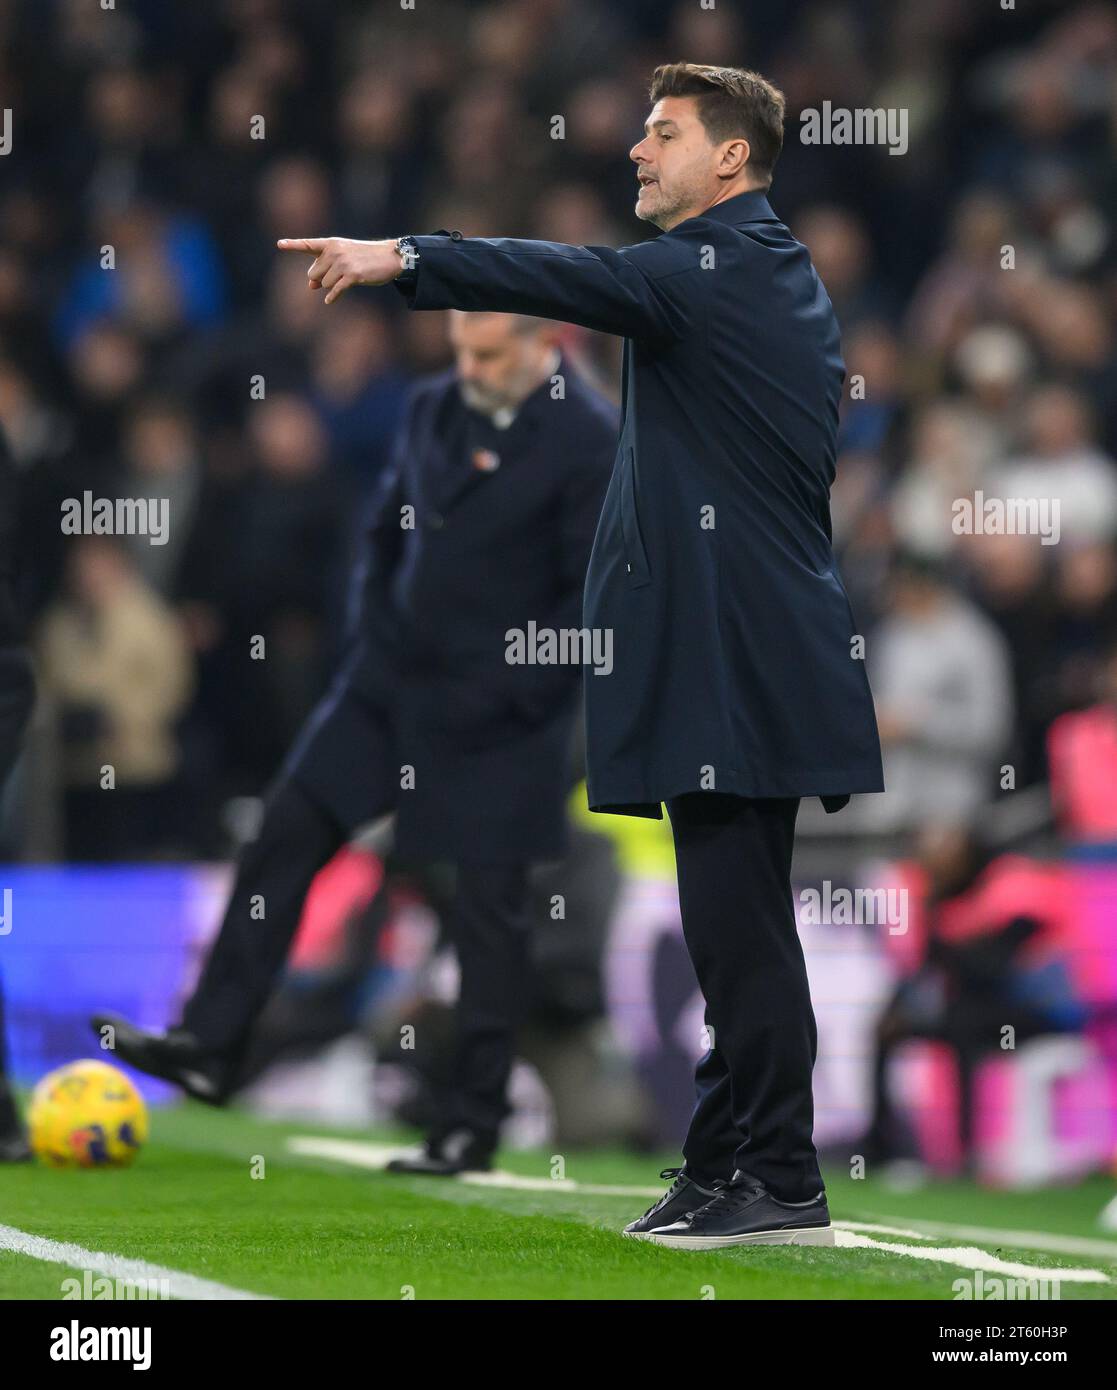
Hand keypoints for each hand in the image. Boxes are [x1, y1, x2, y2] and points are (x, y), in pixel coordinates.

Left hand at [276, 236, 401, 303]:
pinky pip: (335, 290)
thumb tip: (310, 285)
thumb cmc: (365, 259)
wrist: (389, 257)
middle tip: (337, 276)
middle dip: (321, 279)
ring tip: (348, 278)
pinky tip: (330, 300)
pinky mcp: (352, 275)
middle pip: (314, 273)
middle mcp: (334, 251)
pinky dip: (333, 296)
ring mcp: (343, 263)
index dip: (293, 245)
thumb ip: (324, 269)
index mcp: (331, 243)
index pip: (308, 245)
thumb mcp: (343, 260)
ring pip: (324, 283)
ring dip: (332, 286)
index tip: (279, 244)